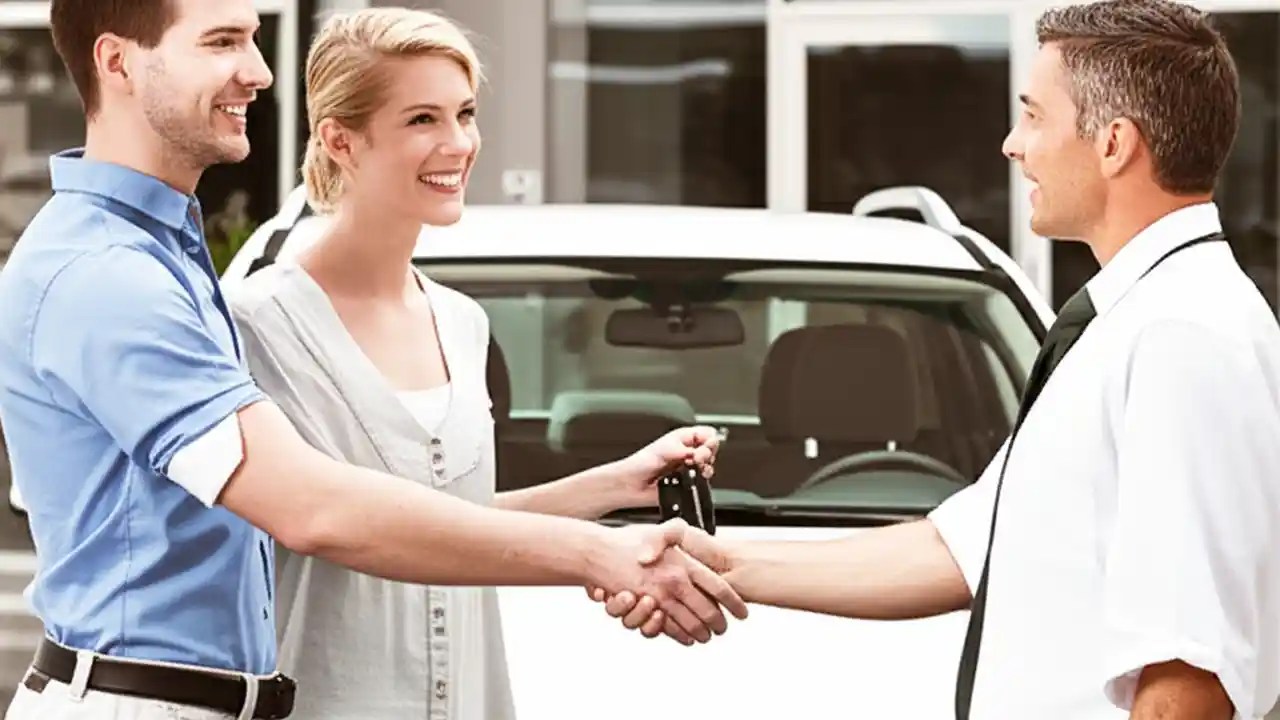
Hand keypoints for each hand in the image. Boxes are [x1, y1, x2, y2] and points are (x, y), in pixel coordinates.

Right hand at [588, 519, 746, 644]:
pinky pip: (668, 628)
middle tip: (724, 628)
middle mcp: (675, 582)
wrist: (598, 553)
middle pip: (708, 611)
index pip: (718, 586)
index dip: (734, 602)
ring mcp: (661, 597)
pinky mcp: (645, 609)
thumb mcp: (658, 528)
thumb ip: (677, 529)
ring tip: (707, 636)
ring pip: (690, 623)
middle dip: (719, 623)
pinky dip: (679, 635)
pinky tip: (685, 637)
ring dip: (701, 632)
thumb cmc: (624, 541)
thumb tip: (689, 533)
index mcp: (683, 563)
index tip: (742, 612)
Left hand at [615, 425, 721, 508]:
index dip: (709, 440)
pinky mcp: (687, 483)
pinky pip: (702, 482)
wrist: (630, 484)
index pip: (707, 434)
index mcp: (683, 438)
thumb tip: (702, 451)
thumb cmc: (639, 463)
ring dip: (705, 468)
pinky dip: (700, 481)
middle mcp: (687, 452)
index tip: (702, 448)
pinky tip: (692, 479)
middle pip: (711, 450)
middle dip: (707, 454)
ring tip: (693, 468)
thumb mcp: (665, 449)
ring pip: (709, 466)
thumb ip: (687, 449)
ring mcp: (688, 468)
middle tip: (695, 458)